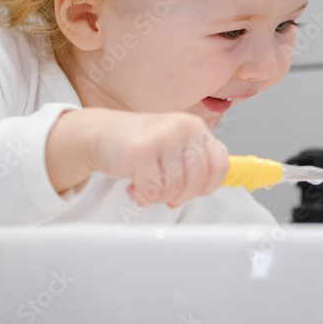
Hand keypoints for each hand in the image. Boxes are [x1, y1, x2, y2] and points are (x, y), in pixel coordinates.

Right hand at [48, 108, 229, 207]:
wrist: (102, 133)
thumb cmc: (141, 144)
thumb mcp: (174, 148)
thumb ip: (194, 166)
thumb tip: (208, 190)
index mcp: (196, 127)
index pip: (220, 163)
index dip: (209, 185)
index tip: (196, 193)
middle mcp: (183, 127)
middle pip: (197, 181)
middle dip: (180, 196)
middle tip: (164, 193)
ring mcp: (163, 136)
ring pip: (174, 188)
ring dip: (158, 196)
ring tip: (146, 186)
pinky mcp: (141, 150)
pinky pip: (152, 190)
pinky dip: (142, 196)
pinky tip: (133, 187)